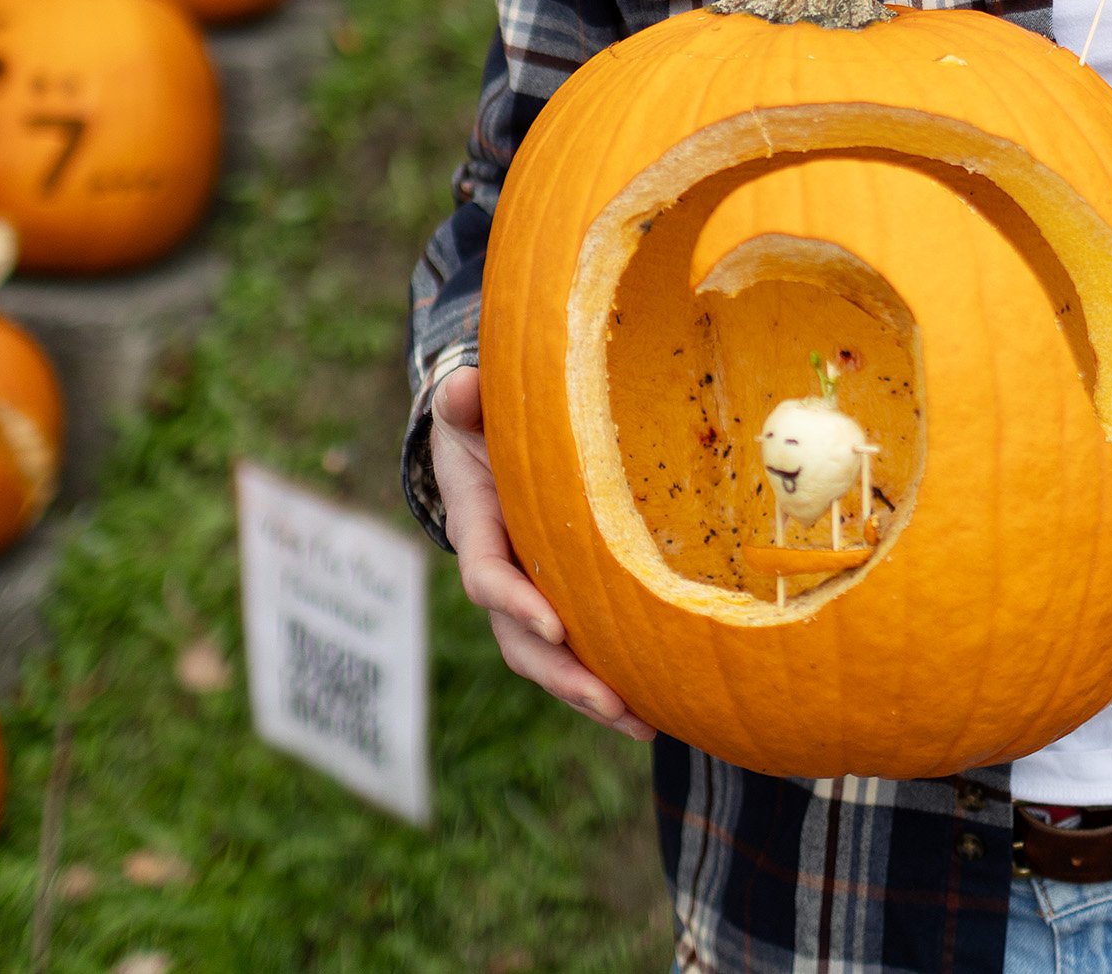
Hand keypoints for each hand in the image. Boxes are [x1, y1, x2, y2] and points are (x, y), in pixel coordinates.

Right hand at [433, 366, 656, 740]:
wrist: (482, 443)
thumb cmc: (480, 420)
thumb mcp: (468, 404)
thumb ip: (463, 398)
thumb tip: (459, 388)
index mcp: (475, 527)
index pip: (487, 576)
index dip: (514, 603)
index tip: (552, 625)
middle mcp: (498, 573)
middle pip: (519, 640)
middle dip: (562, 674)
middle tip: (607, 700)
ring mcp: (525, 596)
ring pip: (547, 660)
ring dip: (589, 694)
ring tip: (639, 723)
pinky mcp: (555, 603)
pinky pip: (575, 651)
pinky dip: (607, 682)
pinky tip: (652, 709)